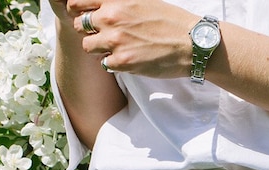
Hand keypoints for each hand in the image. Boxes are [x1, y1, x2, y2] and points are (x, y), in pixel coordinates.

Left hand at [67, 0, 196, 77]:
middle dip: (90, 31)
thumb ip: (119, 3)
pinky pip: (104, 64)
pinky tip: (127, 60)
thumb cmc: (171, 21)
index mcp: (115, 1)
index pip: (77, 3)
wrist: (191, 44)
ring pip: (88, 47)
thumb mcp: (142, 1)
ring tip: (116, 50)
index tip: (86, 18)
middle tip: (104, 36)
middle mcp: (111, 19)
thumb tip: (104, 9)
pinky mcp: (123, 62)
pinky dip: (113, 63)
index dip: (78, 11)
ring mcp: (115, 41)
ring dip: (99, 49)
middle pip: (79, 25)